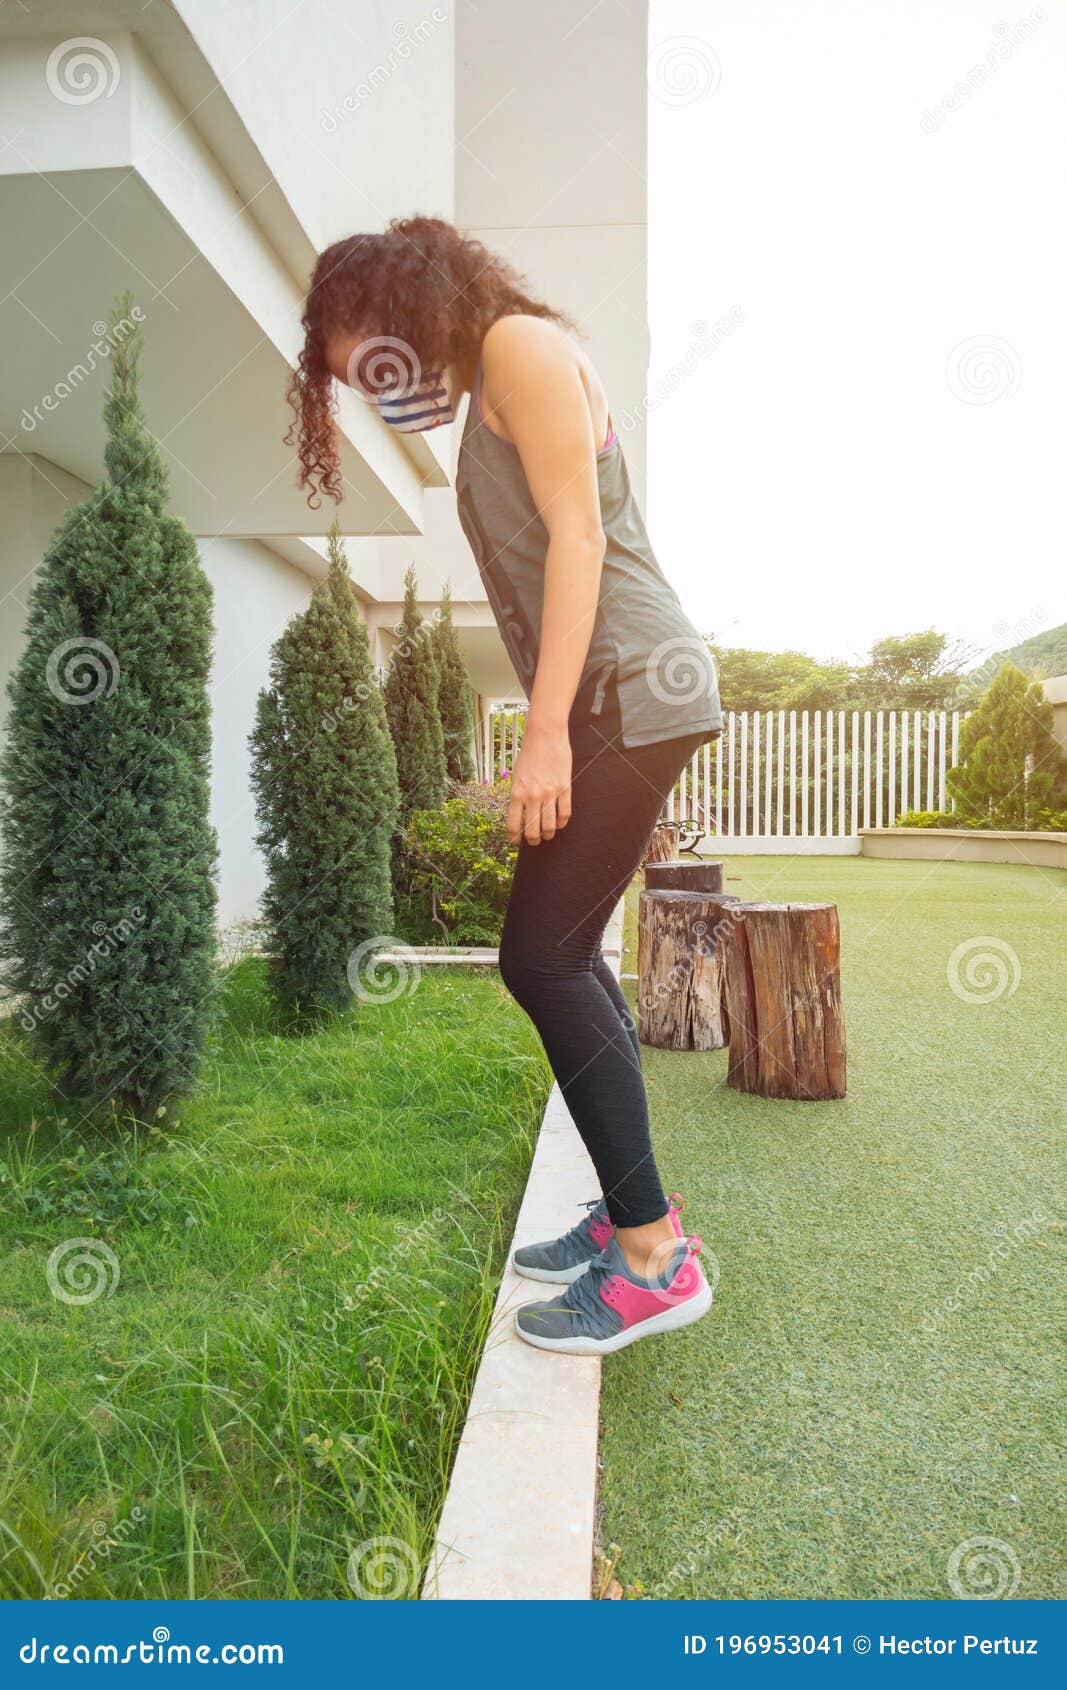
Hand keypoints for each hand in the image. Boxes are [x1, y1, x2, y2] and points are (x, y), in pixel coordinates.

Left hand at [506, 723, 571, 845]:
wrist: (545, 736)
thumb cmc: (529, 754)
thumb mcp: (517, 775)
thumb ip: (518, 795)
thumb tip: (520, 814)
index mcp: (516, 793)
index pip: (513, 824)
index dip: (513, 838)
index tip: (515, 842)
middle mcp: (532, 796)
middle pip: (532, 830)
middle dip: (533, 841)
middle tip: (534, 842)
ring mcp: (549, 793)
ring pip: (550, 826)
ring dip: (548, 835)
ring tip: (548, 835)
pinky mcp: (564, 788)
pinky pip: (565, 813)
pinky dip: (562, 822)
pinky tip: (560, 823)